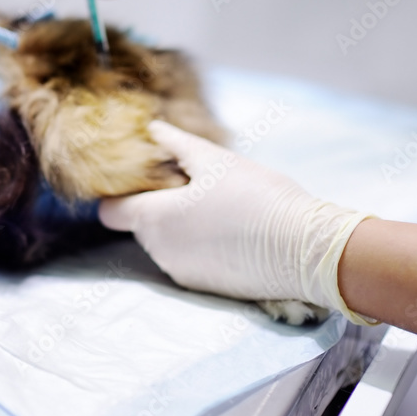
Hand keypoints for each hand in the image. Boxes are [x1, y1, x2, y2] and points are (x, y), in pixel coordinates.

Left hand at [98, 121, 373, 322]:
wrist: (306, 250)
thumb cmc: (257, 198)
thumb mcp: (215, 160)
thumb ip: (175, 144)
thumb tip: (153, 128)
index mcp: (153, 220)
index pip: (110, 211)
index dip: (122, 192)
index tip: (146, 177)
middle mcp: (159, 251)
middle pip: (141, 223)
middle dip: (159, 202)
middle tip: (195, 182)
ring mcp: (181, 272)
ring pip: (165, 241)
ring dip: (180, 223)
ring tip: (218, 204)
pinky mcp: (204, 286)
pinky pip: (188, 258)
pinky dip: (199, 243)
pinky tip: (230, 228)